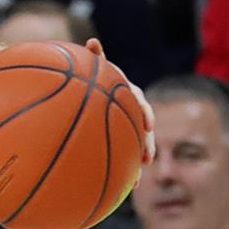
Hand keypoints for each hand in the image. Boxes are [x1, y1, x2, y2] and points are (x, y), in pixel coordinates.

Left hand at [86, 39, 155, 163]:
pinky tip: (128, 187)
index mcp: (125, 93)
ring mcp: (125, 125)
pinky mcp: (120, 139)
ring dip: (140, 157)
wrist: (80, 96)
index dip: (144, 112)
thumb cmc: (87, 79)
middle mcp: (128, 109)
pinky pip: (125, 155)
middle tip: (147, 155)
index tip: (148, 124)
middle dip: (147, 142)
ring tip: (139, 172)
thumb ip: (95, 59)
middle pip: (142, 127)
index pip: (139, 101)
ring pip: (137, 143)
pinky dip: (128, 170)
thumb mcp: (91, 70)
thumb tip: (93, 40)